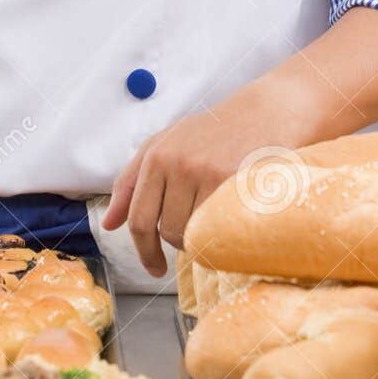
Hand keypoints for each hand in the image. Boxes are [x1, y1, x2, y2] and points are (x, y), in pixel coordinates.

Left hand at [101, 75, 307, 276]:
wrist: (268, 111)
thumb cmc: (214, 131)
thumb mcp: (165, 144)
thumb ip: (132, 182)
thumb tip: (109, 224)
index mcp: (156, 155)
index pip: (139, 219)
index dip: (144, 252)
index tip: (154, 268)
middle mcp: (178, 164)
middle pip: (166, 231)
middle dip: (179, 241)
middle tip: (197, 230)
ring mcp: (207, 173)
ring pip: (194, 233)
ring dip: (203, 238)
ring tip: (216, 219)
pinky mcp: (235, 182)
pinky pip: (220, 230)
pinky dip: (223, 236)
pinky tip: (231, 223)